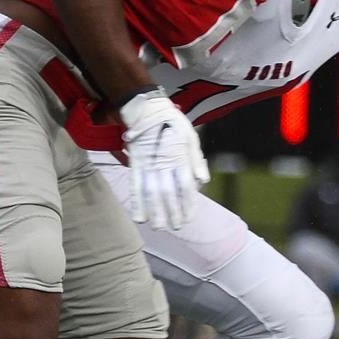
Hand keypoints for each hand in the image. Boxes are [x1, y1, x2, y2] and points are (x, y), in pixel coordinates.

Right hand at [118, 90, 208, 230]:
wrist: (148, 110)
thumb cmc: (173, 124)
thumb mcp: (191, 138)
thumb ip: (196, 161)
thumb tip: (203, 181)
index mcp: (180, 158)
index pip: (186, 187)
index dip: (187, 204)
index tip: (188, 218)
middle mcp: (164, 164)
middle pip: (168, 194)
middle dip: (172, 213)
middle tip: (175, 228)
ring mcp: (148, 165)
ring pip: (152, 193)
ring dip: (155, 212)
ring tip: (159, 227)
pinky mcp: (135, 165)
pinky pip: (136, 186)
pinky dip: (137, 202)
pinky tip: (139, 216)